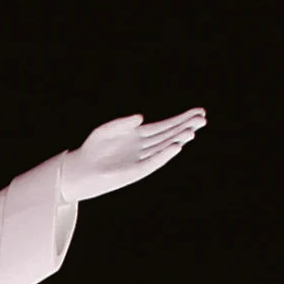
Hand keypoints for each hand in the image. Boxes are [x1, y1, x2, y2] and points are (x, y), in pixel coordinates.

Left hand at [58, 108, 205, 200]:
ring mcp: (140, 159)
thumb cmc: (92, 149)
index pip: (165, 126)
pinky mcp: (135, 171)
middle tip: (204, 118)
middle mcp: (143, 147)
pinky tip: (176, 146)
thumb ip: (123, 123)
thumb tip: (142, 118)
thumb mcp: (106, 130)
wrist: (79, 170)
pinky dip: (164, 154)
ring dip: (178, 138)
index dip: (181, 119)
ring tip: (193, 130)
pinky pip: (153, 162)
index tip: (198, 112)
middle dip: (186, 126)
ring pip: (163, 147)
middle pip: (169, 134)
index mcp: (139, 135)